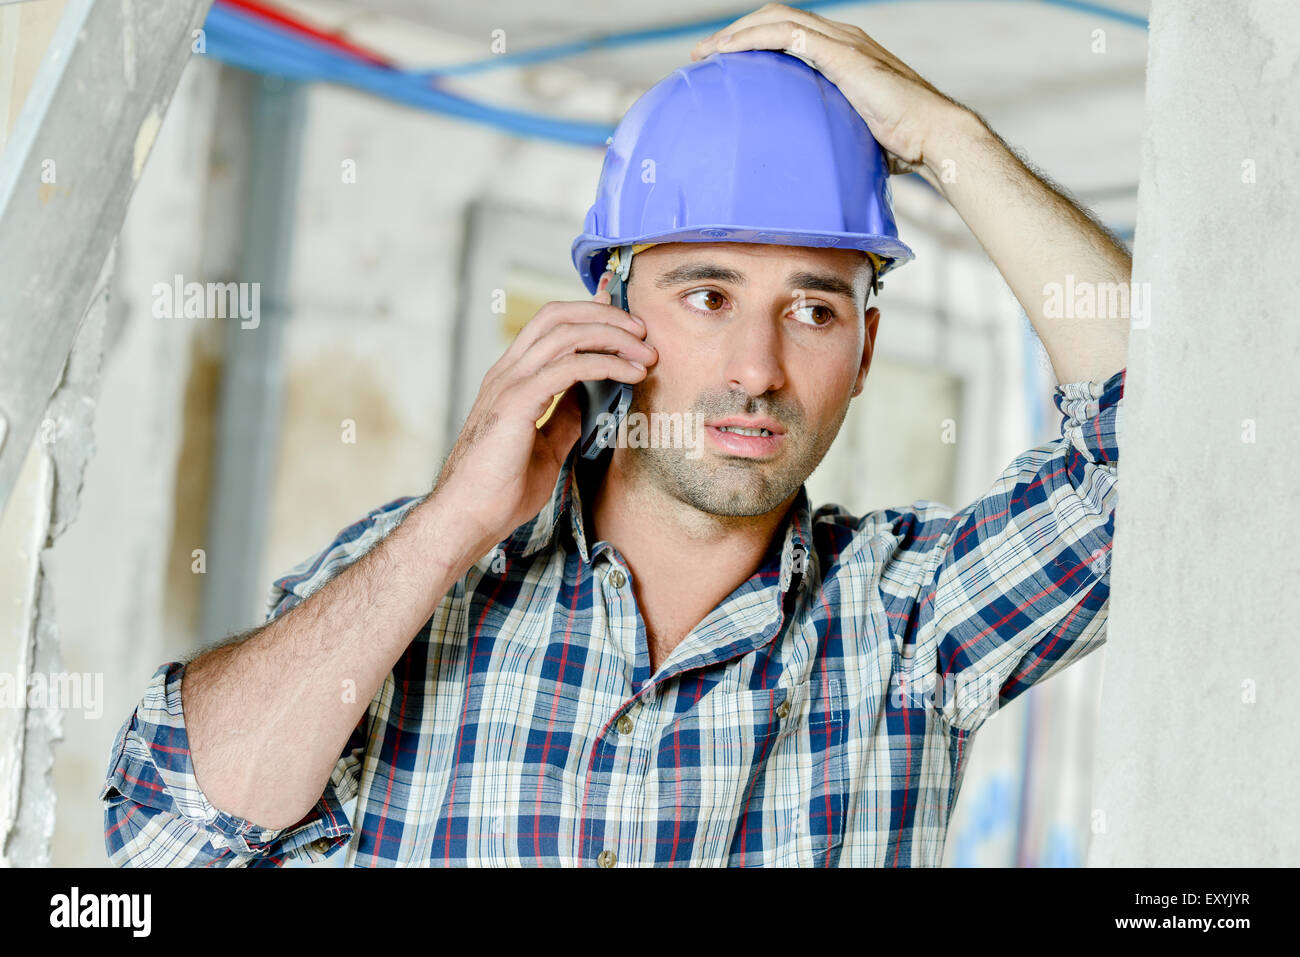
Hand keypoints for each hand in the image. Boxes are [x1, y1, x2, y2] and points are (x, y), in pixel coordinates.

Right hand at [431, 278, 657, 552]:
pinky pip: (569, 368)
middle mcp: (507, 373)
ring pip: (566, 334)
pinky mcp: (516, 403)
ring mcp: (508, 384)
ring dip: (613, 336)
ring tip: (645, 352)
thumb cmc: (500, 491)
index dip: (590, 314)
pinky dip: (605, 364)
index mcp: (510, 379)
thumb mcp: (546, 447)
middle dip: (605, 315)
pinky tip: (630, 373)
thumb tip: (589, 396)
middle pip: (558, 316)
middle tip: (643, 331)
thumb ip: (564, 417)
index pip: (550, 326)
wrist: (468, 518)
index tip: (627, 322)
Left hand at [691, 2, 962, 174]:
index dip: (755, 40)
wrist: (934, 135)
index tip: (725, 63)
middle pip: (777, 17)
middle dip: (737, 31)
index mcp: (845, 52)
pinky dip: (753, 39)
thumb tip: (806, 164)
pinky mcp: (842, 54)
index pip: (791, 31)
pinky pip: (787, 35)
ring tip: (706, 54)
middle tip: (705, 56)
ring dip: (736, 32)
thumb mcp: (855, 132)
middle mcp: (843, 37)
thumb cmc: (903, 143)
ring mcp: (843, 42)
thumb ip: (831, 133)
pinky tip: (729, 53)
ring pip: (777, 18)